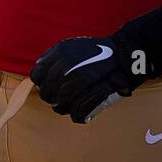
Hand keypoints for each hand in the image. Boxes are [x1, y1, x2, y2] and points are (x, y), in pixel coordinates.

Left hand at [31, 6, 161, 123]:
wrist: (124, 56)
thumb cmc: (97, 51)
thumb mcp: (70, 46)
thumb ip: (52, 56)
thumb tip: (39, 68)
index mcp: (58, 58)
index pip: (37, 77)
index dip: (41, 83)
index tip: (48, 85)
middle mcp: (65, 72)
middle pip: (46, 94)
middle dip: (52, 97)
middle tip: (60, 97)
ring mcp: (78, 87)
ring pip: (59, 107)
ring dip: (63, 107)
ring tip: (70, 105)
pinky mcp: (92, 99)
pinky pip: (77, 115)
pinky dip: (78, 116)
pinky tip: (81, 113)